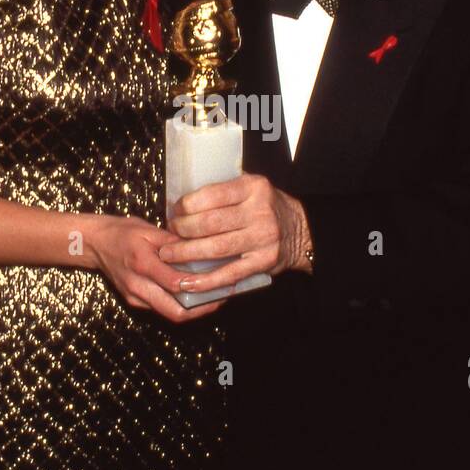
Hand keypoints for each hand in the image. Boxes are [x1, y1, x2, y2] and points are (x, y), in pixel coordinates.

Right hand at [85, 215, 225, 321]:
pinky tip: (194, 294)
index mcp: (142, 264)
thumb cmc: (122, 233)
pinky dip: (180, 305)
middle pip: (175, 312)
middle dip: (202, 309)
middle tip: (222, 298)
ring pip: (170, 314)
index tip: (221, 281)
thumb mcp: (148, 230)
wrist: (94, 244)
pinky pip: (162, 309)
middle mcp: (138, 286)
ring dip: (193, 310)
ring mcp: (136, 297)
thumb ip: (174, 242)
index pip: (176, 284)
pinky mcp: (135, 302)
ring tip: (213, 296)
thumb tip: (200, 248)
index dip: (201, 287)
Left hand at [158, 174, 312, 295]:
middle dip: (182, 230)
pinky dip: (205, 280)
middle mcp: (260, 212)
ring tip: (168, 255)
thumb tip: (182, 203)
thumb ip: (224, 191)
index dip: (186, 205)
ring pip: (215, 248)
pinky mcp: (263, 263)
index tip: (175, 212)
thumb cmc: (267, 208)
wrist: (302, 231)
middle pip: (210, 223)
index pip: (211, 195)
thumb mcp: (251, 188)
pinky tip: (188, 282)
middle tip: (169, 234)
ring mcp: (263, 239)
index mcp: (253, 188)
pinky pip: (229, 273)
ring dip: (186, 254)